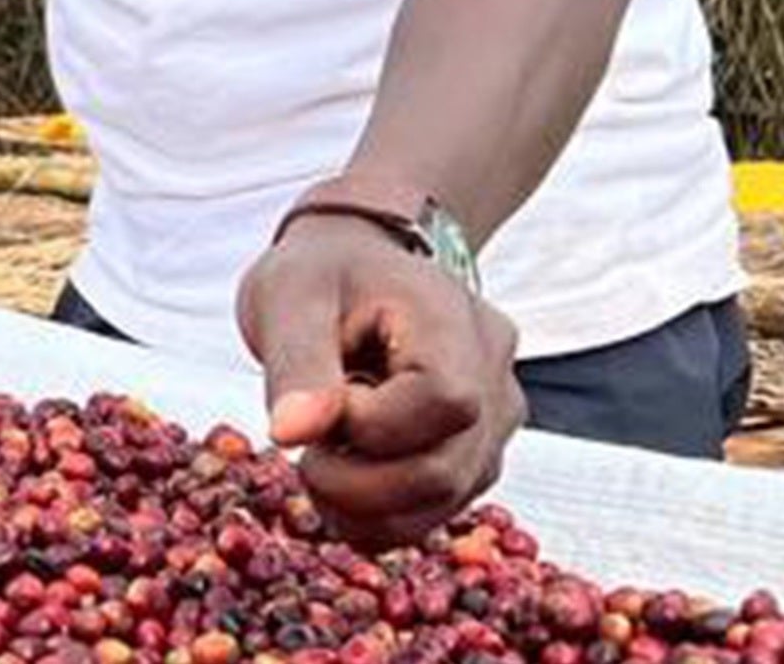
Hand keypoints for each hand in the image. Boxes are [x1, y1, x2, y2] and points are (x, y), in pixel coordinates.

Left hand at [236, 214, 524, 548]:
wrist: (352, 268)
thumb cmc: (321, 274)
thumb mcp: (289, 299)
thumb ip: (296, 364)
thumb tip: (291, 432)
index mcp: (455, 319)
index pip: (446, 402)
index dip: (374, 425)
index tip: (321, 404)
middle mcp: (494, 375)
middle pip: (446, 470)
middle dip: (357, 483)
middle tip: (304, 452)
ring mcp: (494, 423)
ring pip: (444, 503)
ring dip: (365, 506)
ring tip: (320, 458)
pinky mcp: (475, 458)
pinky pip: (436, 511)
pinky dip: (380, 515)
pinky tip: (341, 479)